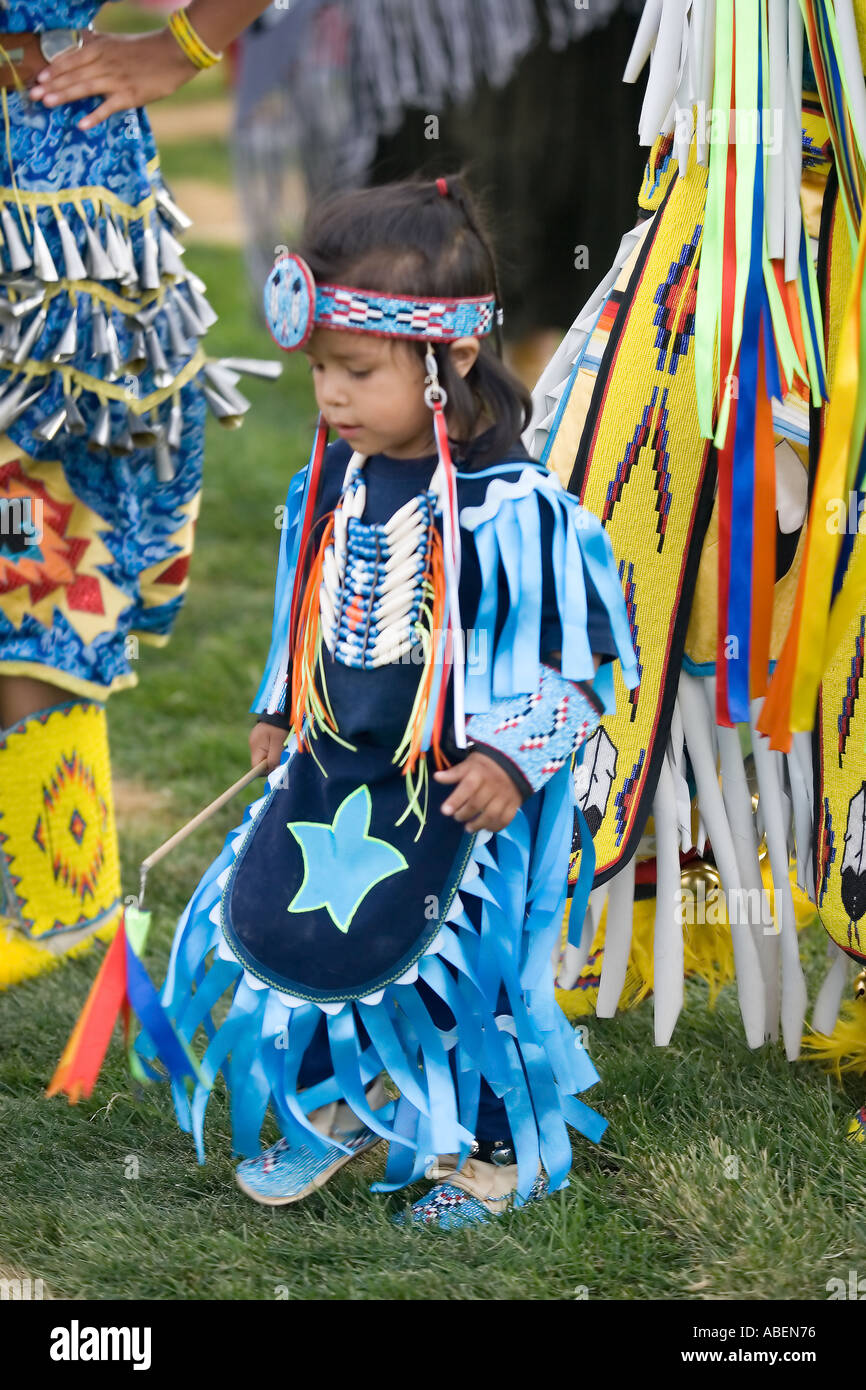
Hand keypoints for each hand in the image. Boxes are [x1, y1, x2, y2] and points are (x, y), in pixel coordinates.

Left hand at [28, 30, 198, 129]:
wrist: (174, 53)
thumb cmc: (147, 49)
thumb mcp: (118, 41)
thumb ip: (98, 42)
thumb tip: (81, 39)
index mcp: (101, 48)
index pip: (71, 58)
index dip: (54, 69)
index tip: (39, 78)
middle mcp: (105, 63)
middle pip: (73, 74)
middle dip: (52, 85)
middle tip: (34, 95)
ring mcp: (117, 80)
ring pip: (85, 87)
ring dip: (65, 95)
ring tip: (47, 103)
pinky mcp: (130, 96)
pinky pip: (108, 107)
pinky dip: (94, 115)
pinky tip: (81, 124)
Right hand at [250, 722, 286, 773]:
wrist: (282, 709)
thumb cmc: (281, 727)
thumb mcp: (279, 744)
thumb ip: (274, 759)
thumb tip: (271, 771)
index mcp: (255, 745)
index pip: (255, 766)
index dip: (265, 771)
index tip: (275, 770)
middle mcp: (253, 743)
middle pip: (260, 762)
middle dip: (271, 762)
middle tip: (283, 757)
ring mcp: (256, 739)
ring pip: (264, 755)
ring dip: (274, 755)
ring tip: (283, 747)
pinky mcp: (261, 736)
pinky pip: (266, 748)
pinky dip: (273, 749)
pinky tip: (280, 742)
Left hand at [434, 751, 522, 832]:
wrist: (513, 763)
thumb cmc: (485, 766)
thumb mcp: (469, 764)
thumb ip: (454, 773)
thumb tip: (436, 777)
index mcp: (479, 774)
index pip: (467, 788)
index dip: (455, 800)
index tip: (445, 811)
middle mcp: (493, 786)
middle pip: (477, 804)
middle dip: (464, 814)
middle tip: (457, 817)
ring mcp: (505, 796)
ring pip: (491, 814)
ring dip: (478, 824)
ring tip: (468, 828)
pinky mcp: (514, 804)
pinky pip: (505, 819)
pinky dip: (495, 826)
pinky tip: (486, 828)